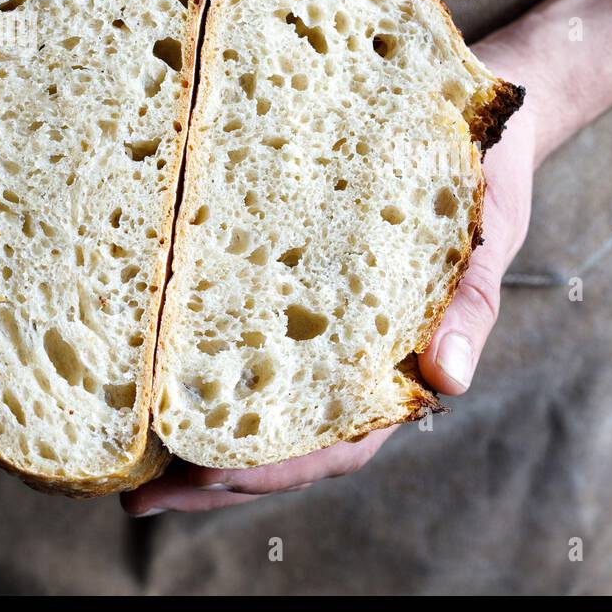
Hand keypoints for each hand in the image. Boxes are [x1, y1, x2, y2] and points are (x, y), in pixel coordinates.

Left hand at [121, 55, 539, 515]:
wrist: (474, 115)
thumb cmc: (483, 180)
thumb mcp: (486, 236)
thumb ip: (470, 306)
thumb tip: (448, 380)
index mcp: (402, 363)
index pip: (340, 442)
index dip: (276, 468)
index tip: (209, 475)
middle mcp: (354, 358)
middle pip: (283, 441)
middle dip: (212, 477)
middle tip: (137, 496)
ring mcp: (322, 328)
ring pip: (256, 404)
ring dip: (194, 437)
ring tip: (126, 459)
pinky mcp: (294, 288)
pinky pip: (243, 342)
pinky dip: (197, 369)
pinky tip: (147, 374)